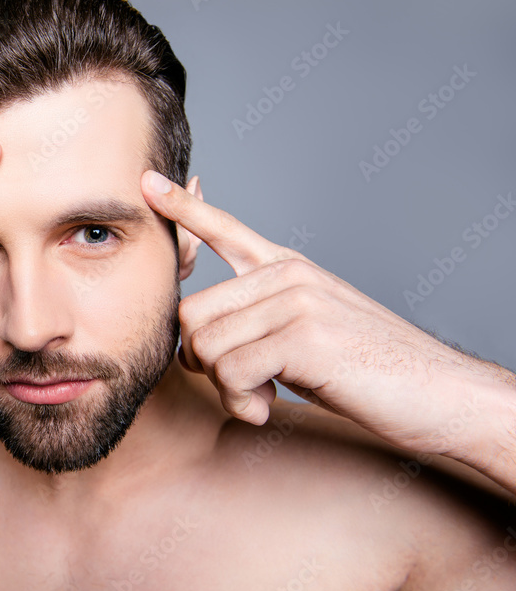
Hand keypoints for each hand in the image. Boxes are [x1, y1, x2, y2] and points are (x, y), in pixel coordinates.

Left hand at [140, 170, 487, 455]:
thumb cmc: (371, 371)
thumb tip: (198, 344)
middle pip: (192, 314)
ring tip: (262, 399)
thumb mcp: (307, 333)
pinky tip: (269, 407)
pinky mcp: (304, 336)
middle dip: (202, 362)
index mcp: (288, 269)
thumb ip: (257, 324)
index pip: (224, 230)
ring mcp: (297, 301)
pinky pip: (231, 371)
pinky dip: (242, 401)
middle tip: (239, 386)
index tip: (149, 182)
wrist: (441, 395)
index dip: (182, 208)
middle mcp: (288, 275)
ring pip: (206, 346)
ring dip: (226, 388)